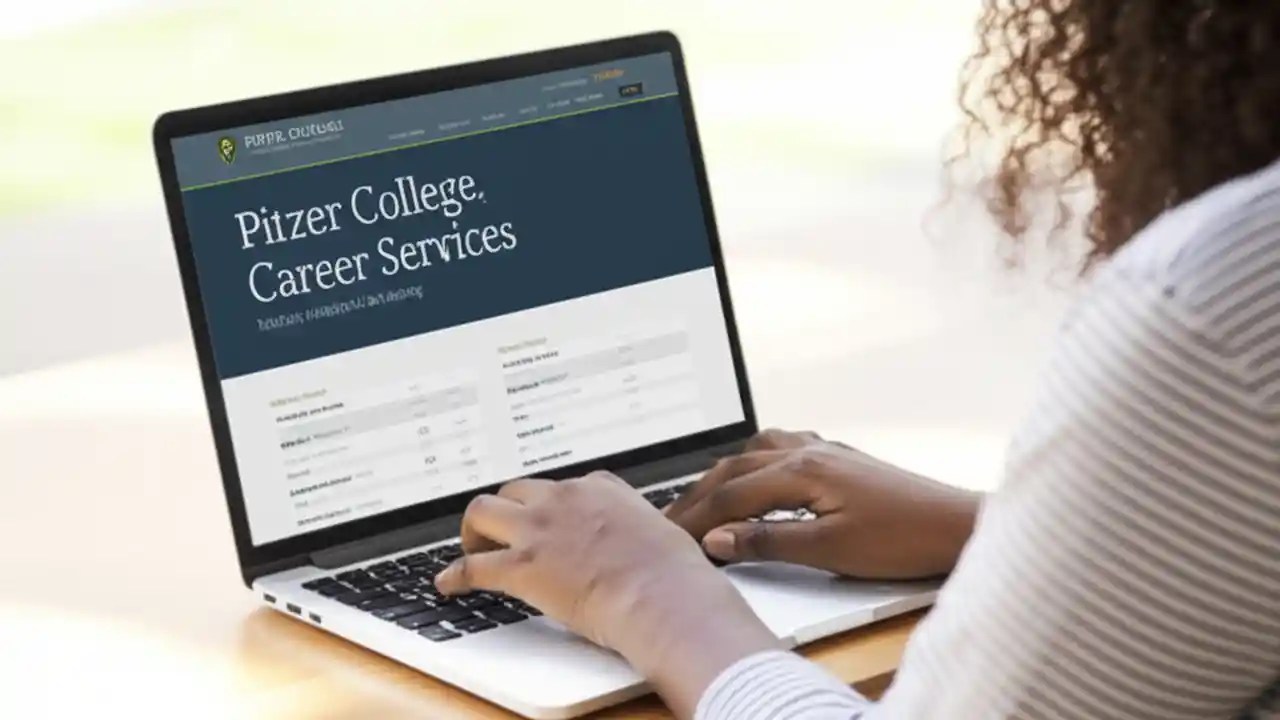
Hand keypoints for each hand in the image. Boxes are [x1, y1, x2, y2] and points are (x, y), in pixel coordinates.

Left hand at [435, 471, 778, 717]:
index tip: (547, 518)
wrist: (663, 596)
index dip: (551, 504)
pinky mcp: (522, 567)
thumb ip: (642, 531)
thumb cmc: (674, 573)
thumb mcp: (663, 533)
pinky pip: (472, 566)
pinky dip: (454, 575)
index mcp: (600, 489)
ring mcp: (539, 531)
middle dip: (506, 509)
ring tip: (472, 547)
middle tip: (502, 532)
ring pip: (483, 510)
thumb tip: (647, 544)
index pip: (564, 486)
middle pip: (516, 489)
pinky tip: (447, 583)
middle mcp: (564, 500)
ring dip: (473, 529)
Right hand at [665, 429, 981, 578]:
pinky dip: (756, 460)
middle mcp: (808, 451)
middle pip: (735, 469)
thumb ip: (768, 541)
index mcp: (801, 470)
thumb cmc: (902, 539)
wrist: (956, 525)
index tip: (670, 540)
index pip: (730, 496)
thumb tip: (716, 539)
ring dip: (725, 474)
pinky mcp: (841, 458)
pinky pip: (782, 447)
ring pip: (756, 451)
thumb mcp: (830, 549)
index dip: (695, 521)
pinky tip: (759, 472)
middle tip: (671, 522)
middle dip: (699, 496)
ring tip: (704, 498)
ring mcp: (825, 450)